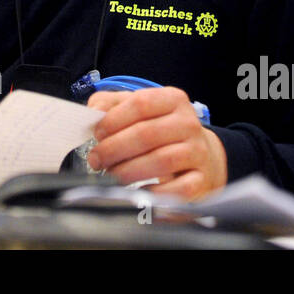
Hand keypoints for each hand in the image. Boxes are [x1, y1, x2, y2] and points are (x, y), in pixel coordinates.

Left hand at [86, 86, 226, 200]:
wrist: (200, 156)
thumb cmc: (161, 132)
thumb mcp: (140, 110)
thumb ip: (112, 104)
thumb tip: (93, 109)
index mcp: (173, 99)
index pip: (140, 104)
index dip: (113, 119)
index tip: (97, 133)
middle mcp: (188, 123)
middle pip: (146, 134)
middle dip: (114, 149)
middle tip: (96, 160)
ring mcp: (197, 152)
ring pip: (160, 161)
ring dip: (128, 171)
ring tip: (111, 175)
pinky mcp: (200, 180)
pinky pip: (177, 189)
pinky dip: (154, 193)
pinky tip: (138, 192)